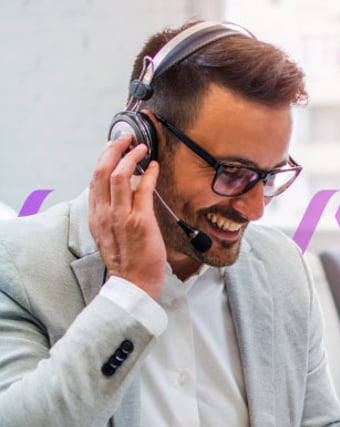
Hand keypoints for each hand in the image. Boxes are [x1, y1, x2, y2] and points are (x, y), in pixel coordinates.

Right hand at [89, 135, 165, 299]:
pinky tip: (154, 168)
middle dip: (114, 148)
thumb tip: (124, 192)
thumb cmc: (127, 262)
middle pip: (102, 170)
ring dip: (132, 157)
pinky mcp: (141, 221)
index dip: (104, 158)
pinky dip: (149, 174)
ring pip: (119, 175)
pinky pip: (143, 189)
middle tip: (126, 138)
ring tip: (141, 148)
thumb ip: (112, 213)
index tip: (113, 147)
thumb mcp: (110, 235)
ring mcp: (122, 216)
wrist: (133, 283)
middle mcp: (105, 213)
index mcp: (96, 216)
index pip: (95, 178)